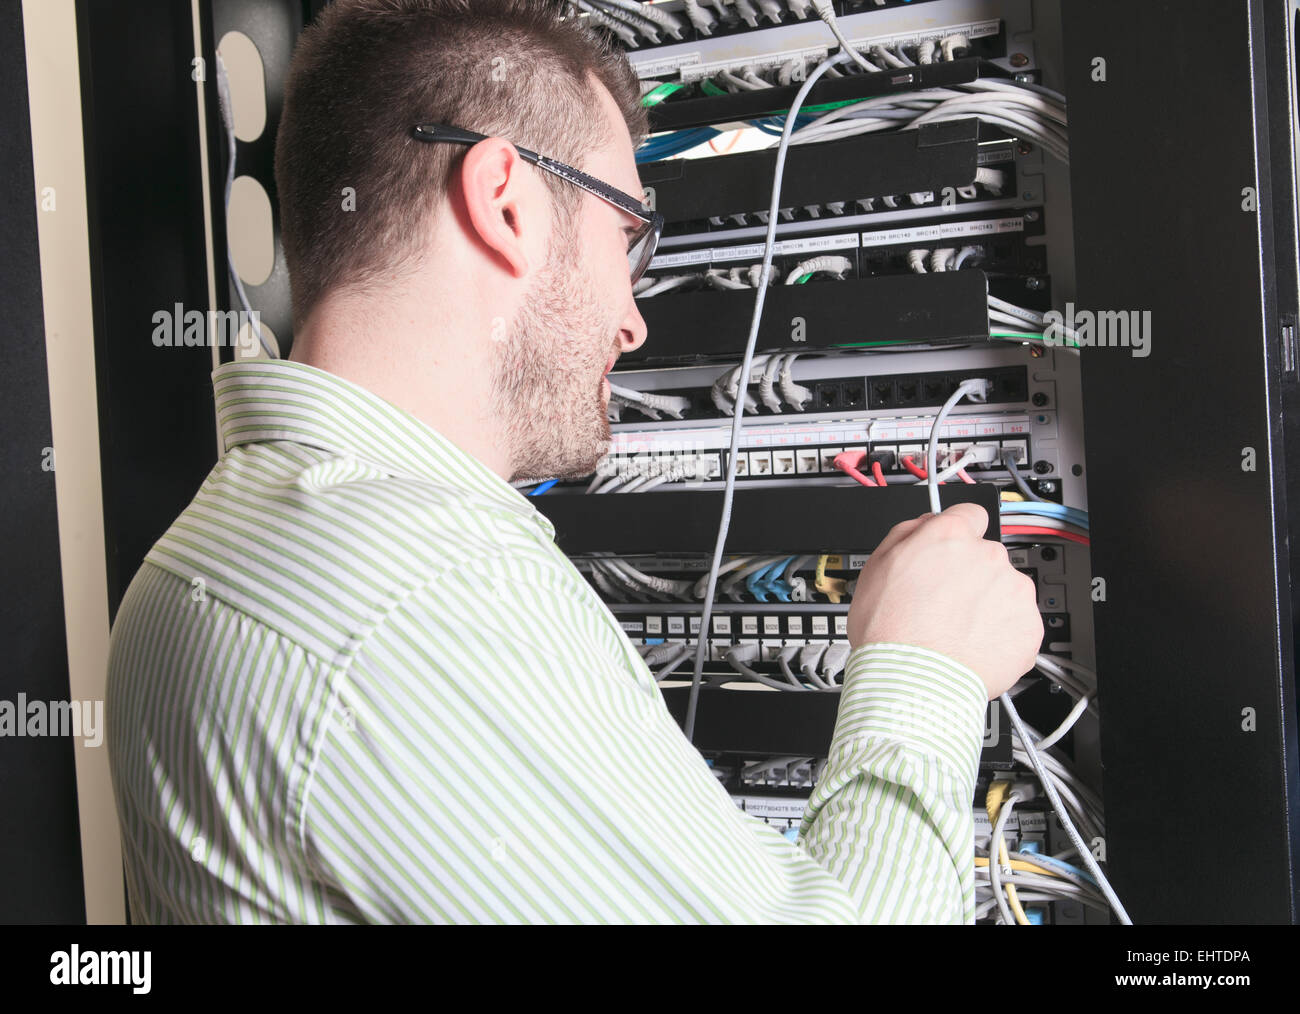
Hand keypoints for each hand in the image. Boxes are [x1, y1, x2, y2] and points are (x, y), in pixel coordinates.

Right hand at [846, 503, 1042, 698]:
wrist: (912, 682)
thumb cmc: (889, 630)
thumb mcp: (876, 566)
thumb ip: (907, 533)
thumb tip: (926, 523)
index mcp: (951, 536)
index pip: (969, 515)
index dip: (959, 535)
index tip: (955, 552)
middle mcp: (988, 556)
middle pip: (986, 557)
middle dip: (970, 576)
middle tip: (945, 605)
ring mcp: (1013, 591)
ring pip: (1004, 590)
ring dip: (988, 605)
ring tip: (957, 631)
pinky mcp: (1029, 626)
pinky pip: (1017, 624)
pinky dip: (1001, 634)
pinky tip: (973, 646)